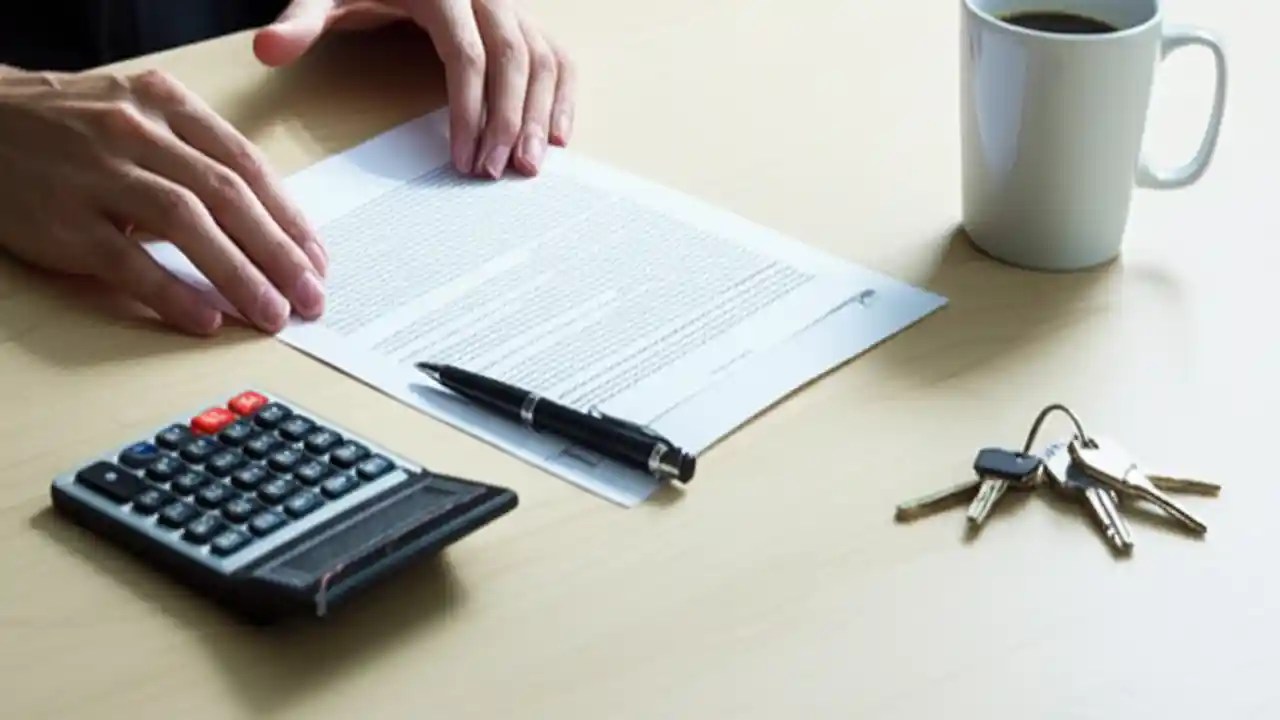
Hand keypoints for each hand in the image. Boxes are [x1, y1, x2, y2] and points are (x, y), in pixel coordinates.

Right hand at [0, 69, 326, 334]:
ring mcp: (97, 173)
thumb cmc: (67, 129)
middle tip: (311, 298)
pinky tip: (206, 320)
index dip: (289, 218)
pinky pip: (127, 261)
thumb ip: (194, 158)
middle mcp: (136, 131)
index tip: (319, 261)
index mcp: (165, 104)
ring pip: (187, 224)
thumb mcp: (136, 118)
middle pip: (227, 195)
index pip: (246, 165)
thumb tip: (263, 227)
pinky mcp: (62, 219)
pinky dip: (171, 292)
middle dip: (279, 253)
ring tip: (272, 315)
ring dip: (240, 275)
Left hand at [254, 0, 575, 177]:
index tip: (464, 160)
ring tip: (530, 166)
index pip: (467, 54)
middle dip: (510, 121)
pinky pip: (556, 56)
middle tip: (497, 173)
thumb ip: (301, 20)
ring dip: (542, 115)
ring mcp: (511, 7)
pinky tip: (559, 137)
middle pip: (514, 60)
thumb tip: (268, 49)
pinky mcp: (523, 22)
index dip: (469, 109)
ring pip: (542, 59)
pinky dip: (563, 95)